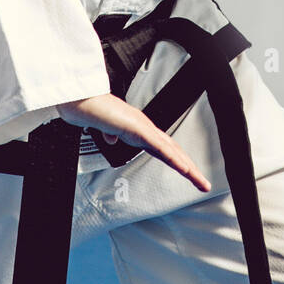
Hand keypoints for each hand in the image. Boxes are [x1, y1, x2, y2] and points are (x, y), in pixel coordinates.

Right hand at [55, 92, 210, 191]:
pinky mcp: (137, 128)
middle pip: (172, 150)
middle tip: (202, 183)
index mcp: (137, 129)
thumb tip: (114, 140)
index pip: (163, 148)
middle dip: (189, 168)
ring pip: (171, 150)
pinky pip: (159, 147)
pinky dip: (174, 159)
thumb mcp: (103, 129)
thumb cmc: (90, 110)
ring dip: (187, 167)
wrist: (81, 100)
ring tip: (200, 181)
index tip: (187, 172)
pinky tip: (184, 169)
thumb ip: (110, 134)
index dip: (176, 160)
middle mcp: (144, 127)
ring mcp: (142, 127)